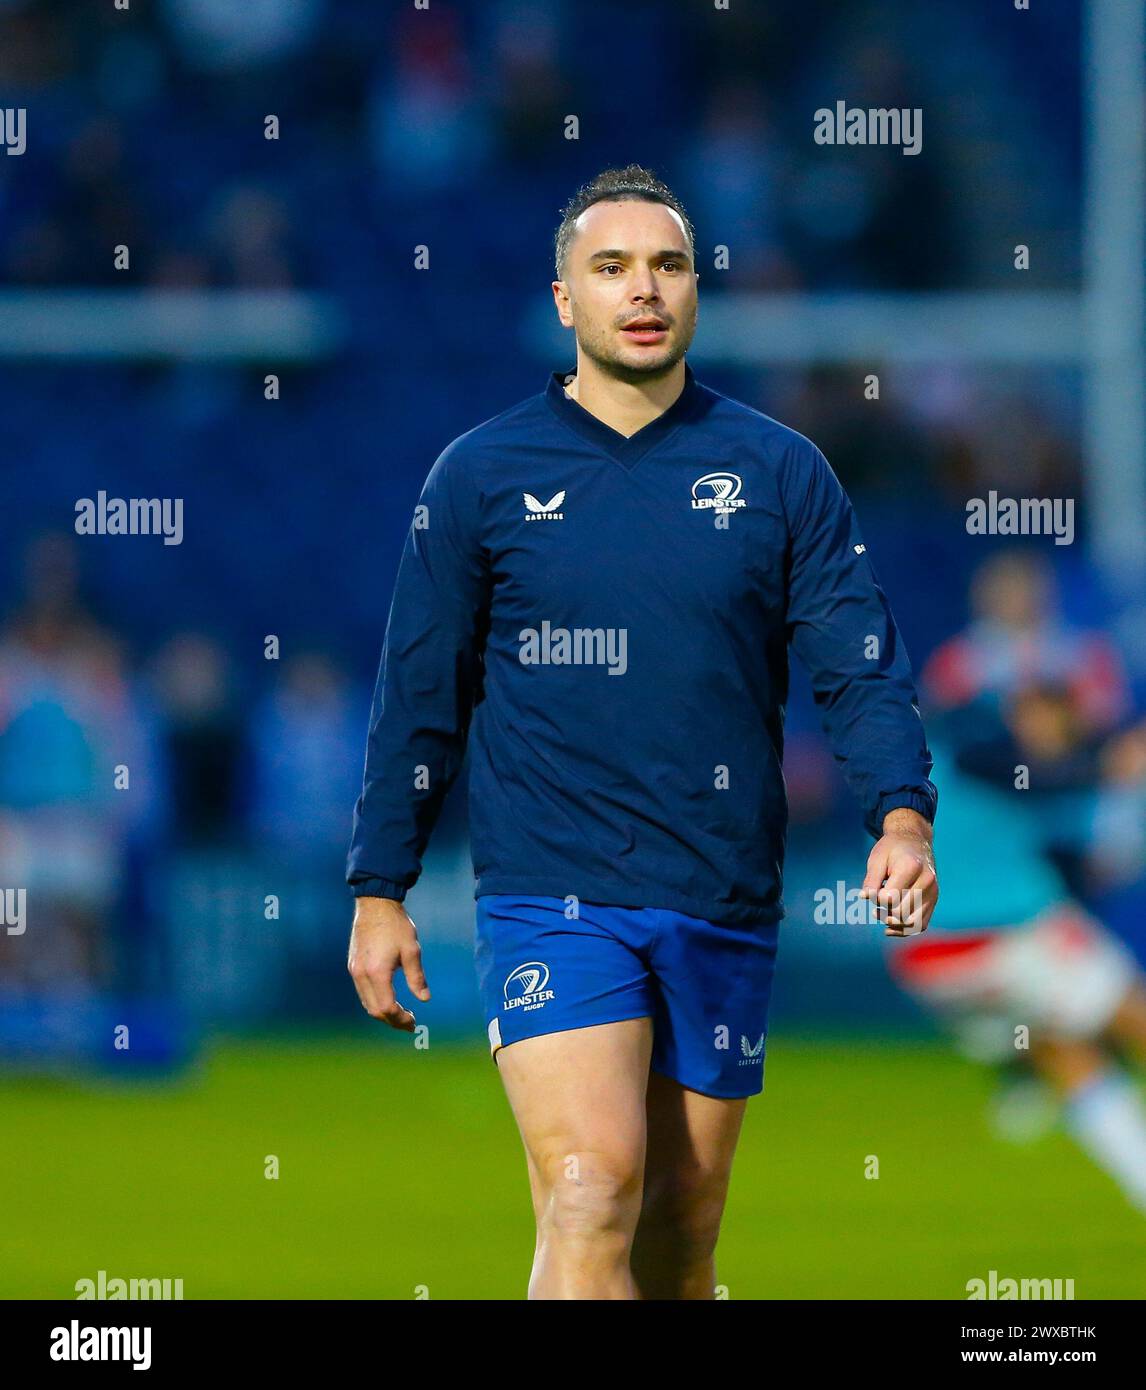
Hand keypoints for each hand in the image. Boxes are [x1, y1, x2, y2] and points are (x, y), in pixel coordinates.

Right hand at [347, 897, 430, 1029]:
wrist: (375, 903)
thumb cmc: (396, 925)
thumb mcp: (412, 950)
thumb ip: (417, 977)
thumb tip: (424, 999)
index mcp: (377, 972)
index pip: (387, 1008)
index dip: (400, 1019)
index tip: (414, 1022)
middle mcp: (361, 975)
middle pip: (374, 1010)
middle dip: (392, 1021)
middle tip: (409, 1023)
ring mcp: (354, 970)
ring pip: (366, 1003)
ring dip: (383, 1012)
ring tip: (401, 1014)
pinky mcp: (353, 965)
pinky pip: (362, 992)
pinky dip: (375, 1001)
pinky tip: (389, 999)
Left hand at [860, 808, 937, 936]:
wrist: (914, 841)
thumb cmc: (892, 849)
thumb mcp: (877, 858)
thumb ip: (871, 879)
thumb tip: (865, 897)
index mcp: (911, 867)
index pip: (890, 897)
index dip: (877, 899)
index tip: (873, 890)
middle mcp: (926, 881)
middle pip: (901, 911)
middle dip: (884, 912)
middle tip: (875, 905)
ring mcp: (933, 892)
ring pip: (913, 922)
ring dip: (894, 924)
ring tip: (880, 915)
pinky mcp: (934, 900)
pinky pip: (921, 924)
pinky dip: (905, 930)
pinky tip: (890, 928)